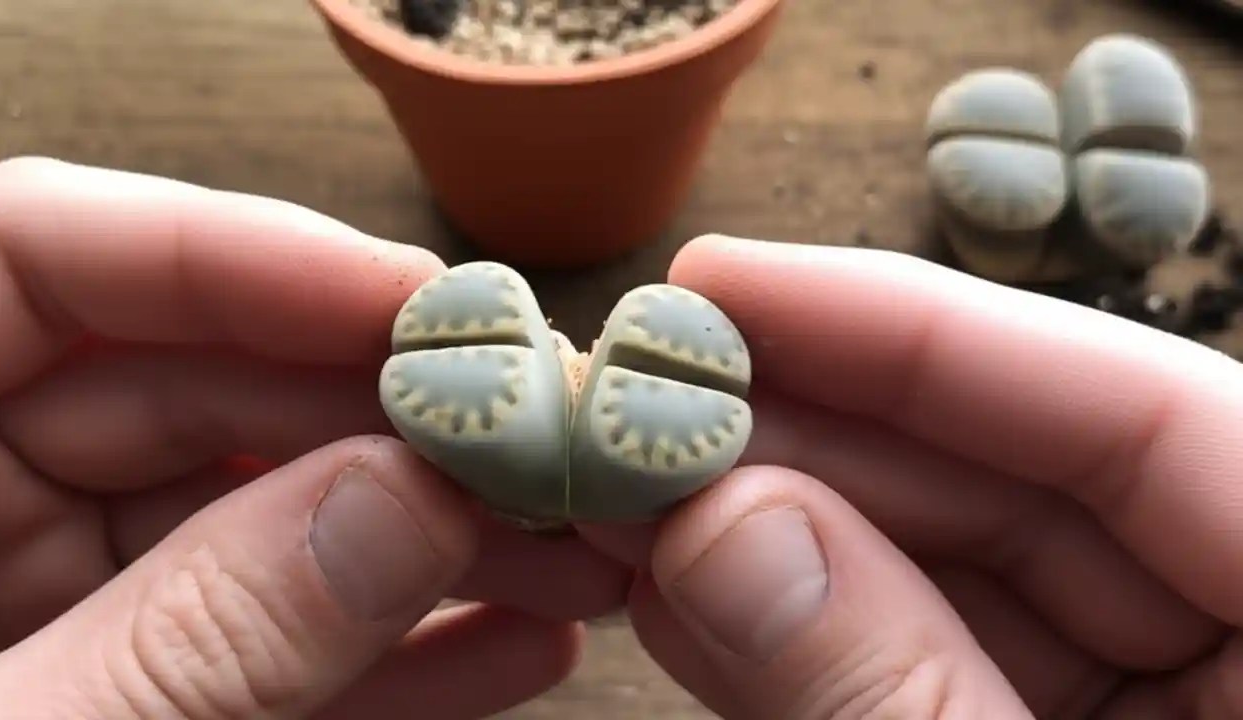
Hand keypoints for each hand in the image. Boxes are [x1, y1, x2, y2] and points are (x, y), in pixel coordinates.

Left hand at [0, 158, 628, 718]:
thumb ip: (196, 637)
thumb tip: (407, 502)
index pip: (32, 258)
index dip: (234, 255)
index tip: (415, 303)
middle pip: (191, 390)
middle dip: (385, 423)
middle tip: (541, 443)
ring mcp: (39, 607)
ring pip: (252, 524)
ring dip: (422, 545)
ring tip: (575, 553)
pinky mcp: (114, 697)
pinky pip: (256, 651)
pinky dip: (382, 658)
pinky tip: (512, 643)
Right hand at [599, 234, 1242, 717]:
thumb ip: (893, 696)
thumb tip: (723, 525)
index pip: (1150, 415)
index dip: (926, 331)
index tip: (729, 283)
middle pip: (1031, 483)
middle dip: (818, 441)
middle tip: (650, 400)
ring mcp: (1170, 708)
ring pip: (964, 569)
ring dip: (782, 532)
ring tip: (637, 489)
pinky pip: (936, 660)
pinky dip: (807, 631)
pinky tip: (692, 584)